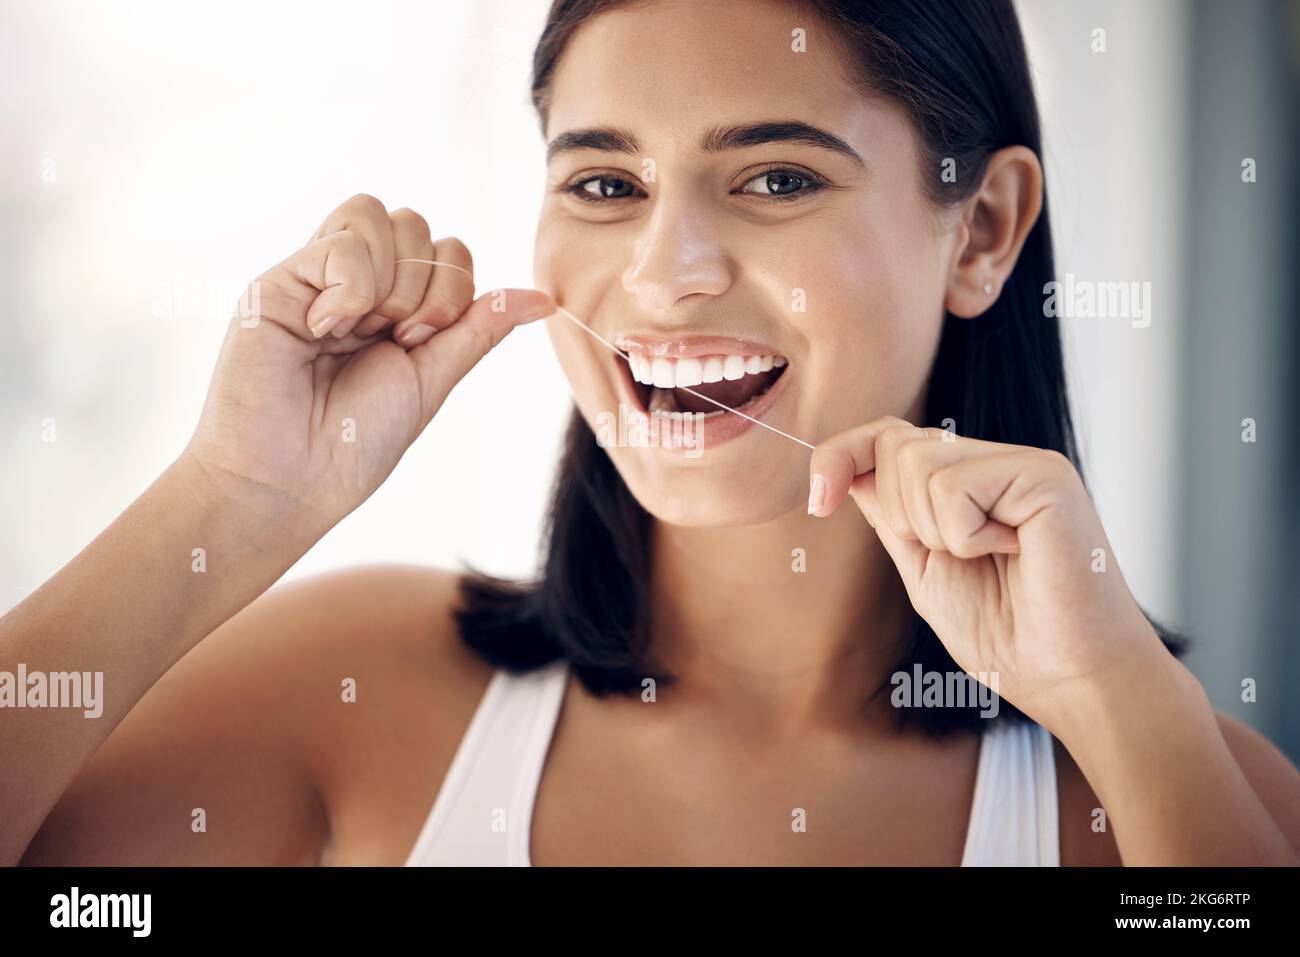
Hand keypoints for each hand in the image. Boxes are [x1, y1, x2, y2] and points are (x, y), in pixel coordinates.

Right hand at [184, 194, 554, 536]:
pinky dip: (352, 285)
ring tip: (358, 332)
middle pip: (417, 224)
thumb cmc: (355, 442)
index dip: (452, 291)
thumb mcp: (433, 379)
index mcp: (395, 305)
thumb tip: (544, 298)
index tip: (418, 345)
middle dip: (425, 289)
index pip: (449, 250)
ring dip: (389, 282)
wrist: (292, 478)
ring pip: (379, 214)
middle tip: (394, 341)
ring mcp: (316, 276)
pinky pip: (341, 239)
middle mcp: (356, 282)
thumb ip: (479, 329)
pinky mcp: (279, 279)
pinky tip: (324, 327)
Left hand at [808, 416, 1170, 730]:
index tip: (817, 503)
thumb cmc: (1006, 635)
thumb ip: (892, 515)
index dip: (842, 455)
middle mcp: (996, 460)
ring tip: (986, 558)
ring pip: (917, 460)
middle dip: (901, 514)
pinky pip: (953, 486)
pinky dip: (964, 536)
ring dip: (934, 530)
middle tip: (956, 558)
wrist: (1067, 679)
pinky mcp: (1045, 475)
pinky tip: (1013, 554)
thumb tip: (844, 470)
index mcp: (968, 480)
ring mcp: (1023, 462)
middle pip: (895, 444)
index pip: (889, 436)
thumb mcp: (924, 568)